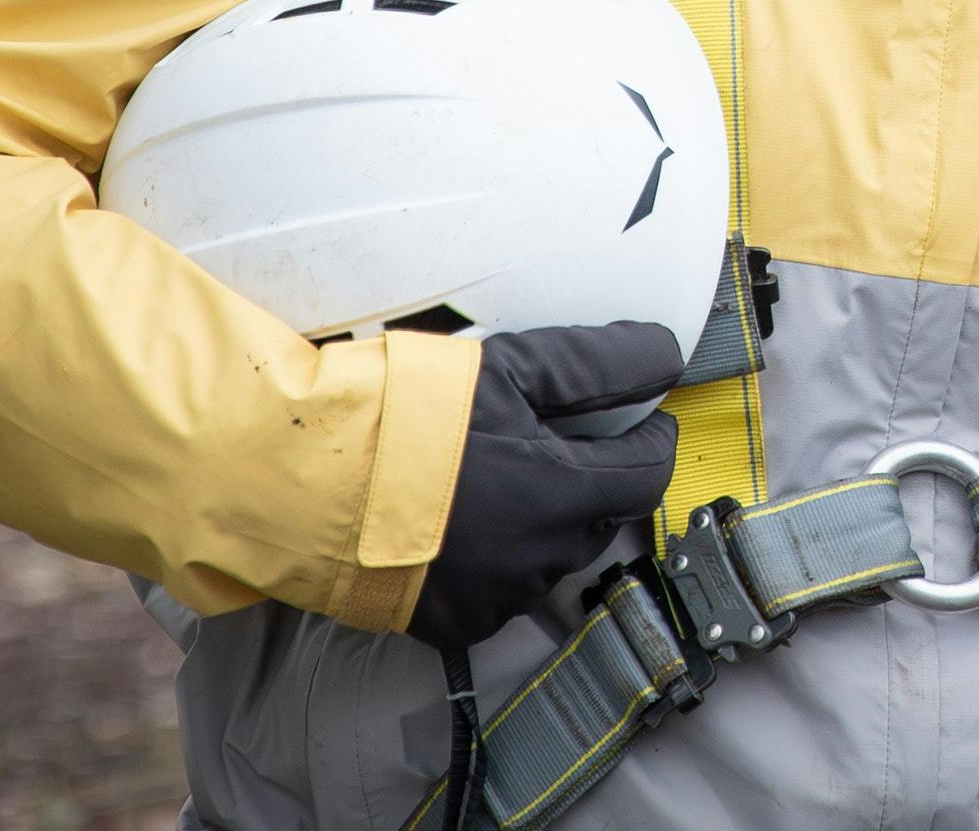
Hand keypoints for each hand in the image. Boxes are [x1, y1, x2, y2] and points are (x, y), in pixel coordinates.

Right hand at [404, 321, 684, 651]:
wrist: (315, 478)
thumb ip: (599, 365)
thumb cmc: (409, 417)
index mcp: (565, 494)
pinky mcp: (459, 622)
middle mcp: (542, 557)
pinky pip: (502, 592)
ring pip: (551, 556)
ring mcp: (500, 597)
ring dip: (542, 522)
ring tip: (492, 482)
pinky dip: (496, 561)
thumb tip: (664, 356)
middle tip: (548, 443)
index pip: (650, 474)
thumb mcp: (512, 368)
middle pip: (600, 517)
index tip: (641, 422)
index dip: (650, 441)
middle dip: (589, 479)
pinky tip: (461, 526)